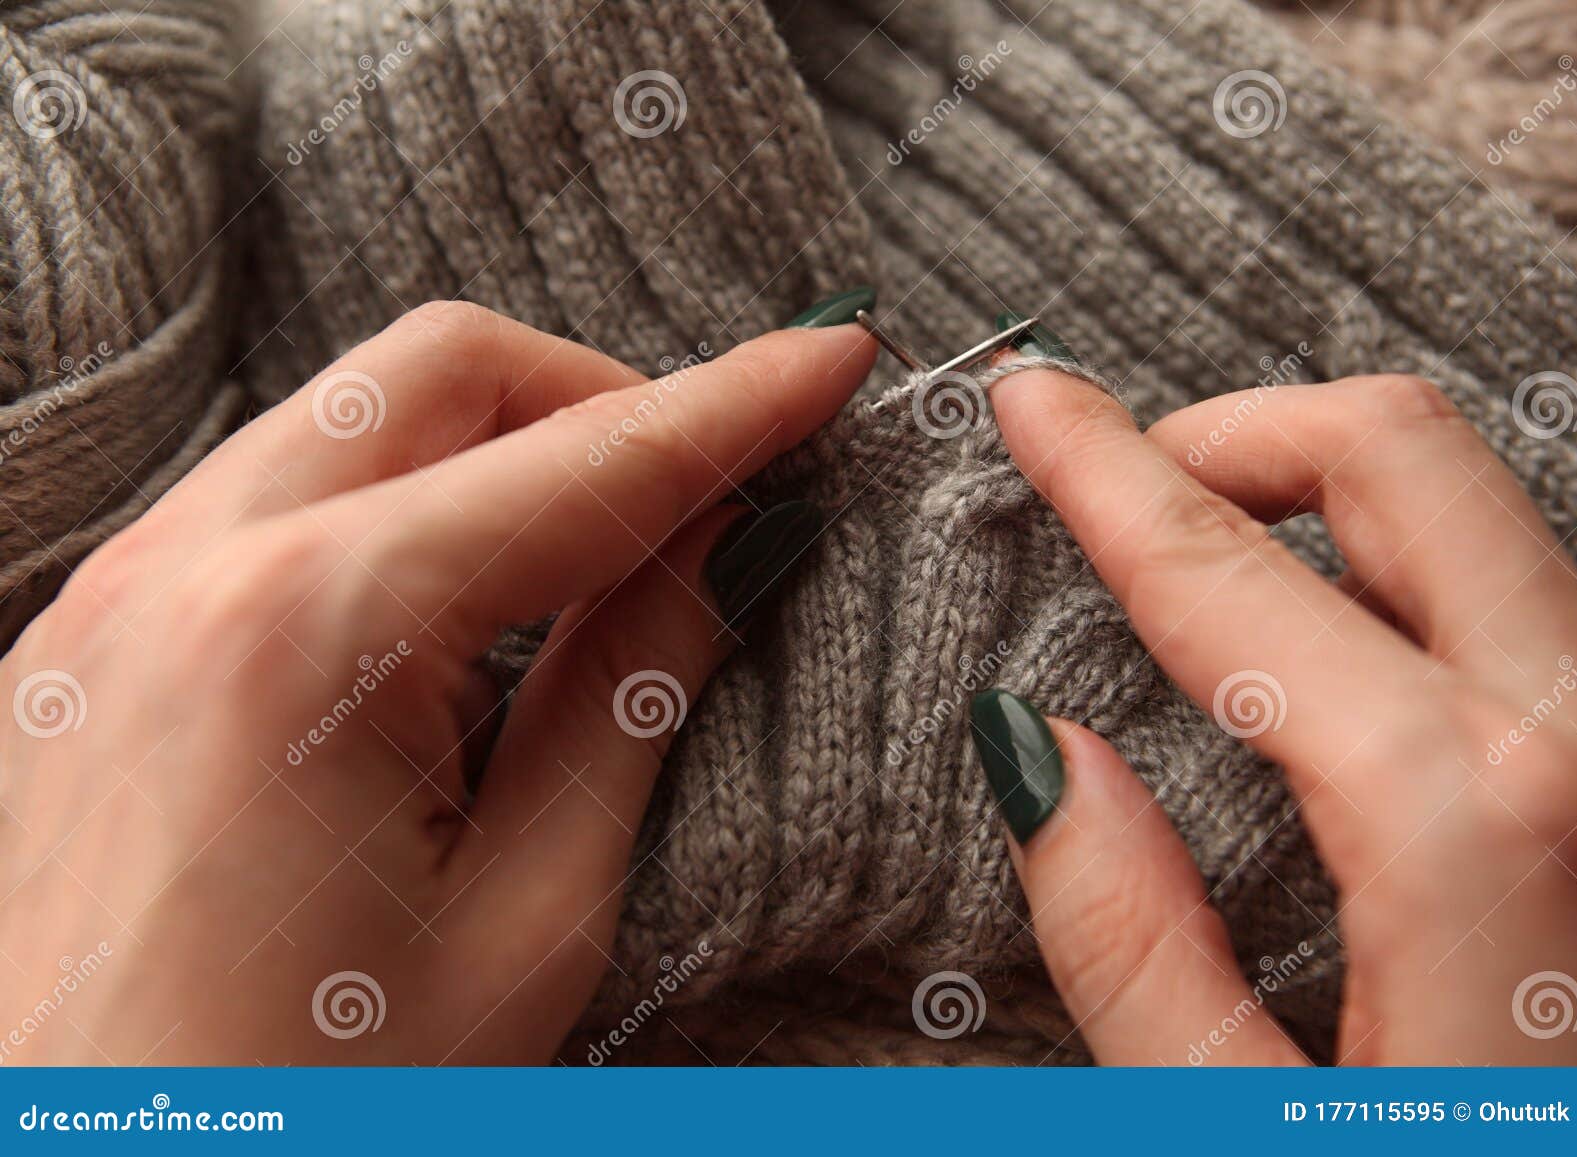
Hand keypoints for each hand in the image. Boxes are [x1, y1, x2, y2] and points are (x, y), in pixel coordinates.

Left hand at [0, 301, 875, 1063]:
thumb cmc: (310, 1115)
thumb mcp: (528, 918)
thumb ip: (632, 691)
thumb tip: (726, 541)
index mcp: (304, 634)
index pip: (582, 468)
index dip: (732, 408)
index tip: (829, 357)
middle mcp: (180, 573)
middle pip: (443, 376)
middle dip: (601, 402)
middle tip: (709, 489)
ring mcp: (111, 603)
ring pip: (349, 422)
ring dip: (495, 456)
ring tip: (595, 563)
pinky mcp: (89, 650)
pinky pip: (269, 506)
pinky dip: (393, 516)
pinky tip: (459, 619)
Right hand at [978, 358, 1576, 1064]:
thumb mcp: (1242, 1131)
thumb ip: (1128, 936)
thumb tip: (1041, 754)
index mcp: (1474, 819)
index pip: (1232, 576)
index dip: (1104, 473)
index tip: (1031, 398)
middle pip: (1404, 456)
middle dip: (1237, 431)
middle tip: (1121, 475)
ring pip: (1482, 509)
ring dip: (1327, 492)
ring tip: (1207, 553)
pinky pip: (1530, 600)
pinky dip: (1406, 570)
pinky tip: (1326, 644)